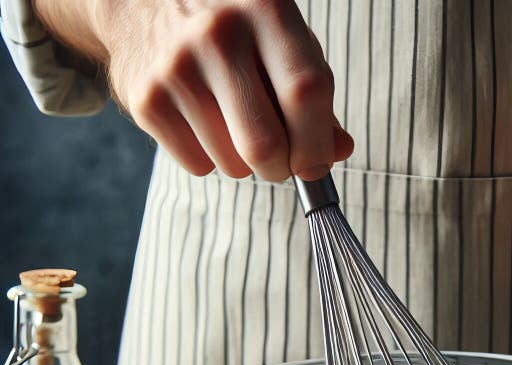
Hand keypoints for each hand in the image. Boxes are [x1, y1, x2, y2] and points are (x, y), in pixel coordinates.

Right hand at [35, 0, 353, 179]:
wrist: (140, 2)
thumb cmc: (233, 28)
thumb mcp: (281, 39)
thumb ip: (314, 93)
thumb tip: (339, 150)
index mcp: (266, 10)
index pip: (306, 93)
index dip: (317, 144)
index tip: (317, 163)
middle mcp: (218, 35)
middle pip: (265, 145)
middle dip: (282, 169)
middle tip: (282, 162)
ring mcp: (176, 67)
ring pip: (233, 164)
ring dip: (246, 164)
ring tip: (235, 125)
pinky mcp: (146, 99)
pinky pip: (200, 165)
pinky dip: (211, 159)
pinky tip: (203, 122)